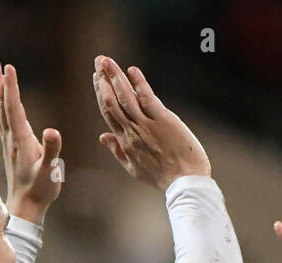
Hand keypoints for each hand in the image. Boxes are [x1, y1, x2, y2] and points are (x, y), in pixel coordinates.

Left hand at [0, 54, 61, 221]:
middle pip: (1, 103)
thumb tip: (52, 131)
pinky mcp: (10, 142)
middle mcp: (11, 136)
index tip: (9, 67)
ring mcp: (9, 139)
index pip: (15, 108)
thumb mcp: (50, 172)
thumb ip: (51, 151)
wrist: (27, 206)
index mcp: (21, 140)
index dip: (11, 87)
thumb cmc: (41, 190)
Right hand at [92, 55, 209, 188]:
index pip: (108, 112)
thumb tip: (102, 136)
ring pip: (125, 97)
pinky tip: (132, 70)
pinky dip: (139, 84)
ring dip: (115, 76)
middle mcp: (132, 131)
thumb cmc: (163, 177)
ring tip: (106, 60)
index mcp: (125, 142)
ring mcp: (147, 125)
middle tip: (98, 60)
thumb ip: (117, 151)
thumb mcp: (134, 169)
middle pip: (112, 101)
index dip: (100, 93)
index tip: (96, 77)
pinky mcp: (164, 121)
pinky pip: (148, 98)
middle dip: (103, 79)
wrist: (185, 183)